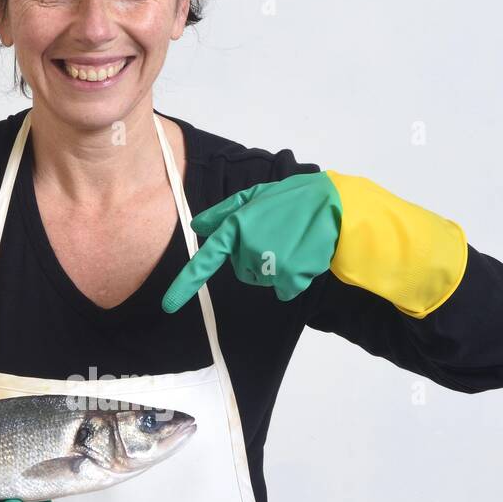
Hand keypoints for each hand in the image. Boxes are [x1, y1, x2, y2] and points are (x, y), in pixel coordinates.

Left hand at [161, 172, 341, 312]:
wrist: (333, 206)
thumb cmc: (293, 199)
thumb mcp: (256, 196)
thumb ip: (224, 212)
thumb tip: (196, 226)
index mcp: (236, 226)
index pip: (206, 260)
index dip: (186, 284)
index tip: (169, 305)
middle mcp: (247, 247)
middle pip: (242, 270)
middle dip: (257, 257)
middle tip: (279, 236)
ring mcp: (268, 263)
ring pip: (263, 279)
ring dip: (277, 267)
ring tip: (293, 242)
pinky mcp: (288, 277)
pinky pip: (284, 289)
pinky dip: (294, 279)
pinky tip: (304, 256)